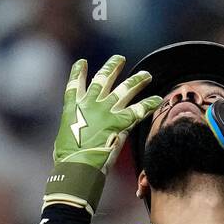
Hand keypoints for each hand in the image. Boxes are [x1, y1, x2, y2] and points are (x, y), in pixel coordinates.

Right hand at [46, 55, 160, 214]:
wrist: (78, 164)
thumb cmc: (68, 157)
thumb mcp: (65, 139)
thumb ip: (75, 131)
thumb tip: (76, 137)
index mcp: (73, 106)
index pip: (75, 84)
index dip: (79, 73)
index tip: (83, 63)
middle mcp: (90, 103)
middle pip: (103, 80)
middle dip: (112, 68)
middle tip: (120, 59)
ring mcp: (105, 111)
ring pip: (124, 91)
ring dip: (136, 81)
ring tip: (146, 75)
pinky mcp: (119, 123)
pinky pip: (138, 111)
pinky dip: (149, 105)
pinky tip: (158, 99)